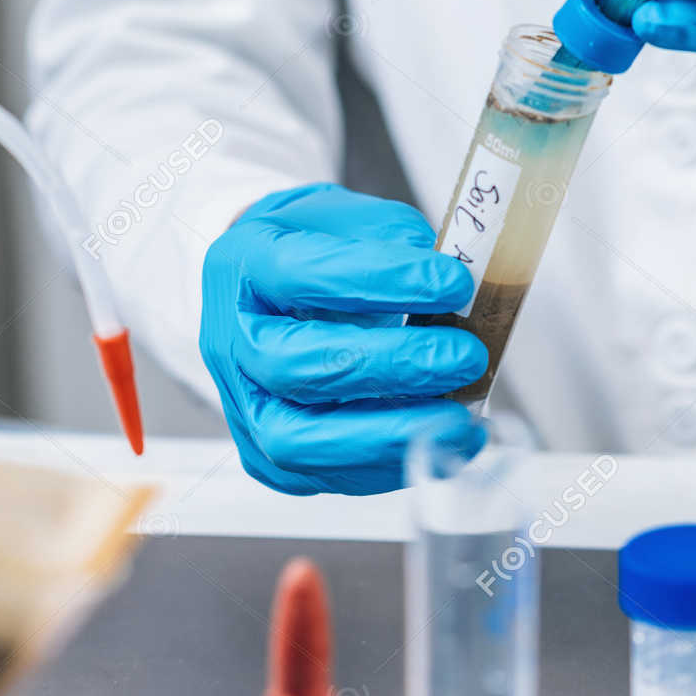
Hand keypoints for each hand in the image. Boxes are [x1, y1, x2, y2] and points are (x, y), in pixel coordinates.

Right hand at [200, 183, 485, 495]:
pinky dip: (392, 467)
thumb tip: (455, 286)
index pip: (306, 277)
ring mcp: (244, 404)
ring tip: (459, 421)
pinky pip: (324, 476)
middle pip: (296, 368)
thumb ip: (397, 243)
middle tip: (464, 356)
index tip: (454, 284)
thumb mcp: (352, 218)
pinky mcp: (268, 455)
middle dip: (392, 367)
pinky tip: (447, 446)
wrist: (271, 288)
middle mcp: (232, 340)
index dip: (385, 281)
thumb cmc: (316, 249)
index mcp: (246, 265)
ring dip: (389, 435)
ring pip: (300, 441)